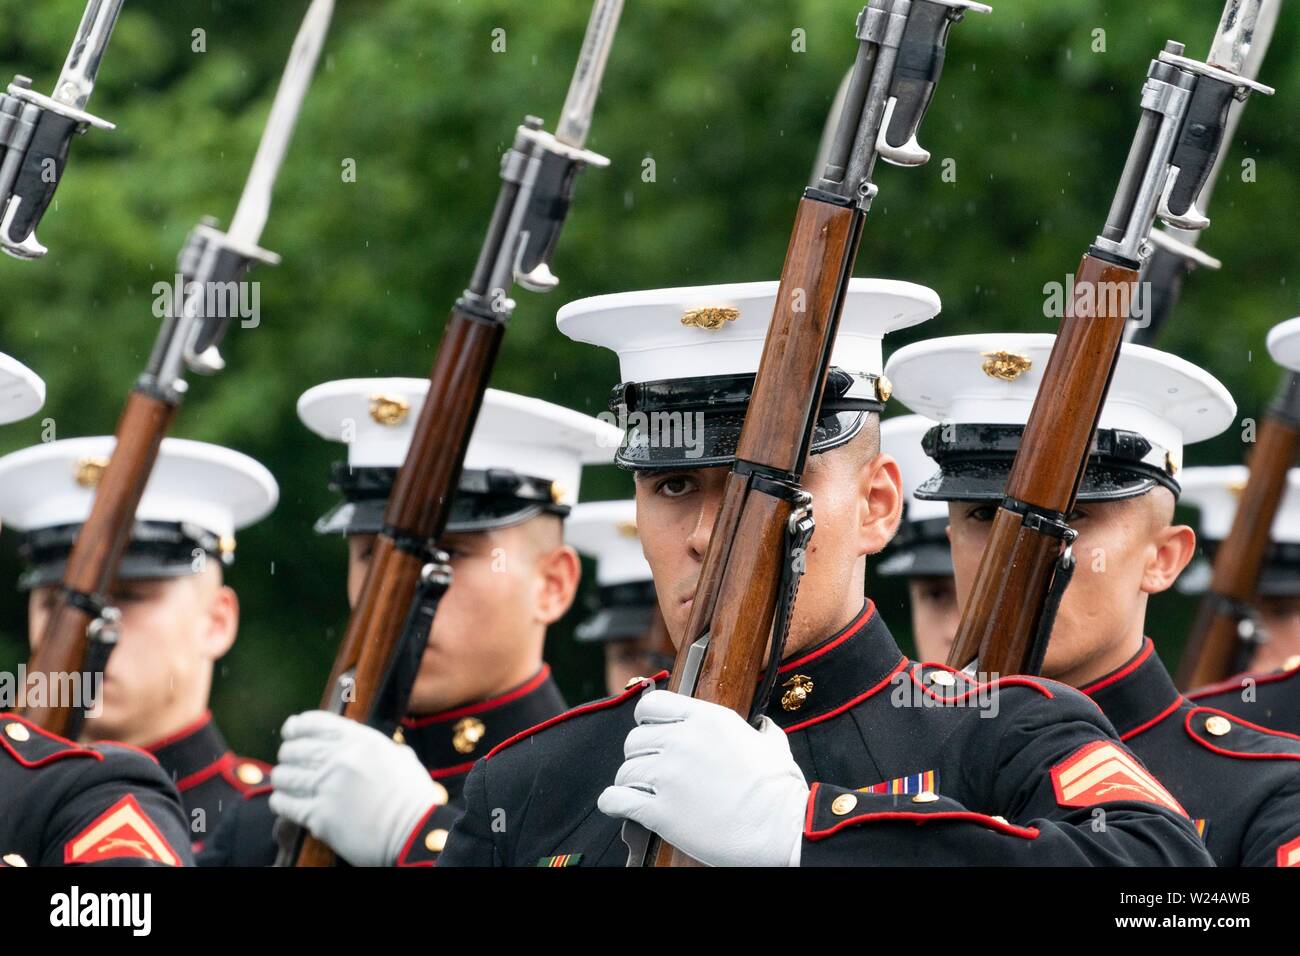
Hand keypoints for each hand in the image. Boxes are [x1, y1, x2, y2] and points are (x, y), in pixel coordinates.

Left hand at [269, 711, 442, 866]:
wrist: (414, 831)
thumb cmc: (412, 796)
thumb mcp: (400, 757)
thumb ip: (377, 747)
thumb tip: (358, 741)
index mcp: (361, 741)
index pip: (315, 723)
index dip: (296, 726)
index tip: (290, 730)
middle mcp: (341, 759)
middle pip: (295, 749)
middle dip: (288, 754)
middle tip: (288, 760)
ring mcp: (328, 788)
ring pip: (286, 776)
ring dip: (282, 778)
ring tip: (285, 781)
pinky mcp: (320, 816)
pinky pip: (286, 804)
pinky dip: (280, 801)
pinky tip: (283, 801)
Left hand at [597, 690, 808, 865]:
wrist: (781, 828)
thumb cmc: (780, 790)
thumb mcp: (772, 743)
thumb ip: (759, 729)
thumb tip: (761, 725)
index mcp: (706, 719)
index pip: (652, 704)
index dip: (646, 719)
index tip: (649, 730)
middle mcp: (682, 741)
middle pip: (635, 740)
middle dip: (640, 755)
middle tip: (650, 769)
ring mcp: (668, 776)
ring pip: (626, 770)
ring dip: (630, 781)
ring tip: (638, 790)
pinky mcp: (661, 811)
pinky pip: (618, 799)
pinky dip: (613, 802)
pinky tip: (616, 804)